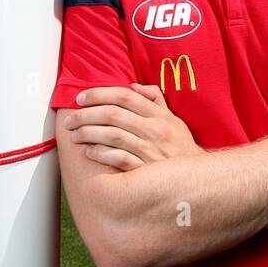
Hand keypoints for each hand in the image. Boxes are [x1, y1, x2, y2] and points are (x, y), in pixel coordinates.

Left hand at [64, 83, 203, 171]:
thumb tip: (134, 86)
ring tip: (74, 135)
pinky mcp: (145, 171)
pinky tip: (89, 152)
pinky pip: (118, 159)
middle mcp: (155, 131)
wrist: (197, 180)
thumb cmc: (180, 148)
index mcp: (160, 116)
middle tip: (70, 119)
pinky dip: (100, 154)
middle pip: (113, 114)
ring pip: (112, 136)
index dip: (99, 94)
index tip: (80, 98)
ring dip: (88, 133)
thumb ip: (155, 101)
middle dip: (86, 114)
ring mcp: (150, 151)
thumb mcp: (174, 120)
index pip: (125, 96)